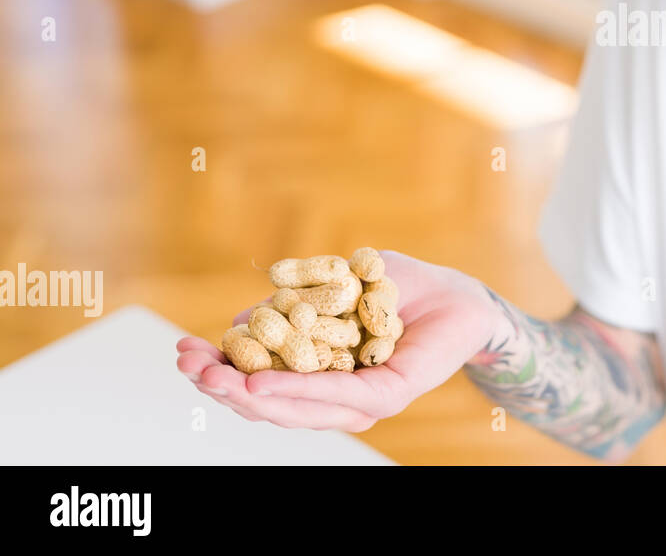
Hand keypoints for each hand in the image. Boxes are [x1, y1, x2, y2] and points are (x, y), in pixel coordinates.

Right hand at [176, 251, 504, 430]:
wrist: (460, 294)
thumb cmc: (399, 286)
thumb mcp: (336, 283)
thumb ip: (292, 302)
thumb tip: (242, 320)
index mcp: (319, 374)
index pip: (260, 382)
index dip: (219, 370)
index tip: (179, 351)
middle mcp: (336, 396)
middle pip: (270, 404)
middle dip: (222, 386)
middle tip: (185, 366)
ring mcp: (362, 401)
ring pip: (297, 408)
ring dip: (248, 395)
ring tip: (211, 378)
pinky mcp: (388, 394)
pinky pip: (337, 397)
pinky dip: (296, 392)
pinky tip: (260, 384)